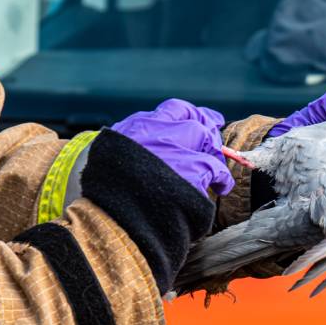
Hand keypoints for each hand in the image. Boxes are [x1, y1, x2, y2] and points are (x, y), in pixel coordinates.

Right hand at [111, 99, 234, 195]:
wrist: (107, 213)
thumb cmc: (104, 190)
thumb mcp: (110, 156)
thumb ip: (132, 145)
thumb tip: (150, 148)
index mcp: (139, 127)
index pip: (174, 110)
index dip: (194, 115)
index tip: (206, 120)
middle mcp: (159, 132)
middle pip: (195, 126)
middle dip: (208, 136)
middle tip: (214, 149)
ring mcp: (177, 150)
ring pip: (206, 143)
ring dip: (214, 157)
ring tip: (217, 173)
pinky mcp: (192, 172)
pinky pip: (216, 169)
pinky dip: (221, 178)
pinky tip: (222, 186)